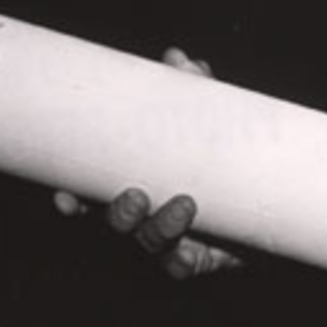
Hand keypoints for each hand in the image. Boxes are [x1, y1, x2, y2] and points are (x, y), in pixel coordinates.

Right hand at [50, 49, 244, 280]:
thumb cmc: (217, 153)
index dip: (73, 200)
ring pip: (150, 241)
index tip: (64, 197)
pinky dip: (183, 257)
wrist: (262, 196)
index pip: (92, 195)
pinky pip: (181, 265)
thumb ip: (194, 93)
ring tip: (184, 206)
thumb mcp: (206, 119)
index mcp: (130, 183)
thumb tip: (179, 60)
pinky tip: (191, 249)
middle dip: (121, 213)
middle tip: (136, 196)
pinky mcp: (195, 257)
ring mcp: (166, 239)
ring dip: (160, 227)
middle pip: (117, 222)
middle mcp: (142, 215)